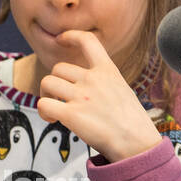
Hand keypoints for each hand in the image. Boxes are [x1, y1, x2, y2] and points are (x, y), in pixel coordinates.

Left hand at [36, 30, 162, 162]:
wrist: (138, 145)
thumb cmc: (132, 123)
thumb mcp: (123, 90)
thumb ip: (103, 83)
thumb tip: (82, 86)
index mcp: (108, 71)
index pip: (88, 41)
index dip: (71, 36)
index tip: (60, 39)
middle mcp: (93, 80)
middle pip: (58, 68)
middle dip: (54, 82)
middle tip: (59, 99)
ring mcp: (82, 96)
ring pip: (47, 83)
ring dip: (45, 95)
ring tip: (54, 110)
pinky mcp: (71, 114)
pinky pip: (43, 104)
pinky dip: (43, 111)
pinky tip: (52, 119)